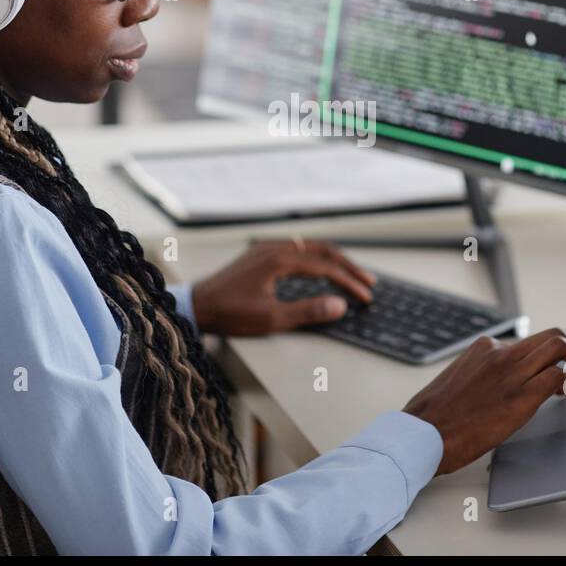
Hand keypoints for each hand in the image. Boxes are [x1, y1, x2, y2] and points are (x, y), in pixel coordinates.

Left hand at [190, 239, 375, 335]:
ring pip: (310, 247)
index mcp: (280, 259)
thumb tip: (340, 305)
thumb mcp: (271, 319)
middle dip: (348, 266)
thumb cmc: (230, 314)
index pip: (325, 267)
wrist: (197, 305)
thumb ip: (308, 311)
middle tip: (368, 281)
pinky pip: (296, 249)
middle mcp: (275, 247)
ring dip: (332, 260)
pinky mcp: (259, 254)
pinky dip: (316, 258)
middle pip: (322, 250)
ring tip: (350, 274)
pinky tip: (319, 268)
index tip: (365, 296)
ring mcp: (266, 248)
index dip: (349, 282)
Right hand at [403, 329, 565, 475]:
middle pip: (552, 337)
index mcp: (484, 349)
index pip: (530, 343)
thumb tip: (498, 389)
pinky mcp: (520, 395)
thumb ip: (482, 378)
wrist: (422, 433)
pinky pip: (558, 375)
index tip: (563, 367)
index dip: (553, 355)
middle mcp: (499, 353)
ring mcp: (511, 372)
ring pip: (560, 348)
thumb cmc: (436, 417)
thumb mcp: (459, 384)